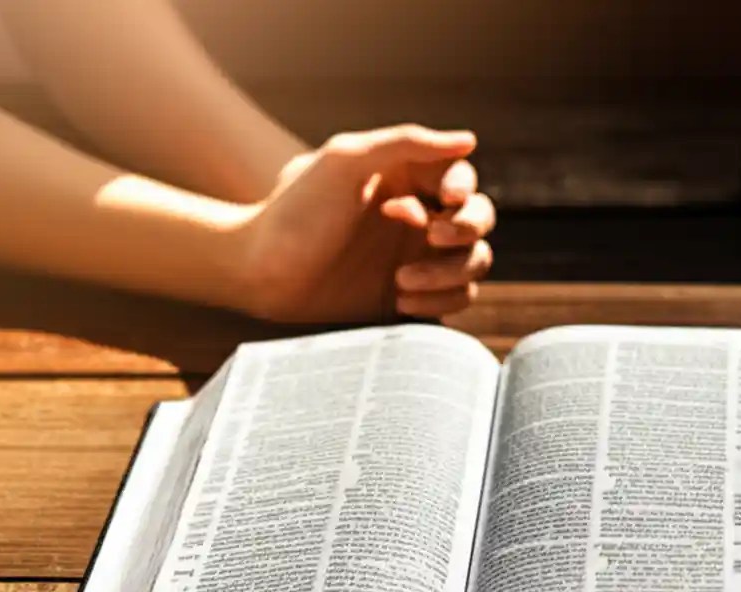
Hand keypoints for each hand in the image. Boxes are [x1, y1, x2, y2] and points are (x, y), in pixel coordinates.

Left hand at [236, 124, 494, 322]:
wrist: (260, 271)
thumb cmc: (294, 209)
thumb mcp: (344, 159)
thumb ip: (406, 143)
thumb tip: (468, 141)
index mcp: (405, 177)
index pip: (461, 177)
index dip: (463, 189)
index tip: (445, 200)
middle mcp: (418, 215)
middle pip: (479, 219)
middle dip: (465, 229)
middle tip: (431, 237)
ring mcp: (417, 258)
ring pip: (475, 263)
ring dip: (449, 273)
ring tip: (400, 282)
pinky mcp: (413, 295)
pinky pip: (456, 299)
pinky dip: (441, 301)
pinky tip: (400, 300)